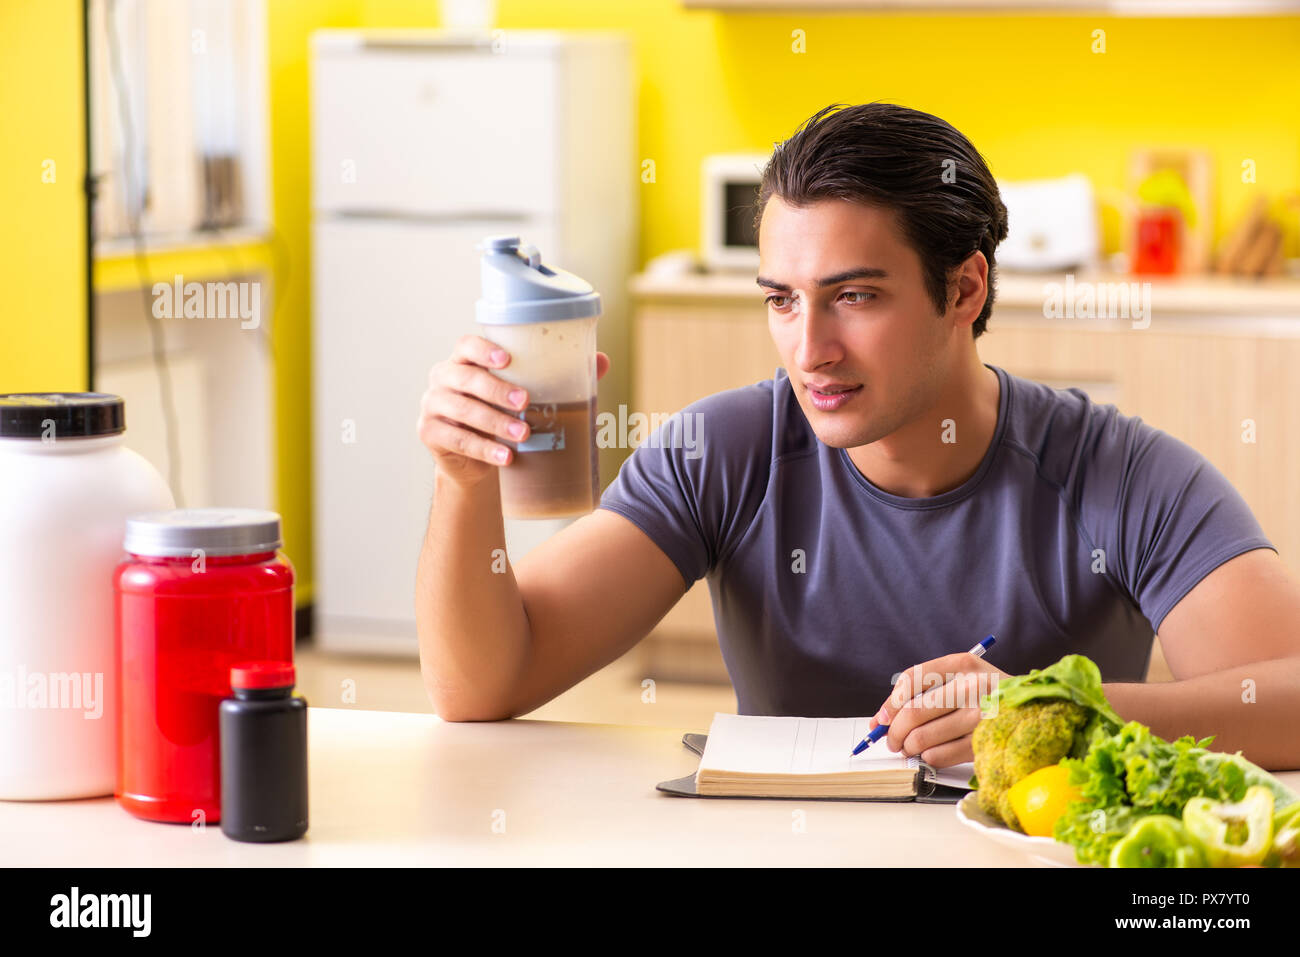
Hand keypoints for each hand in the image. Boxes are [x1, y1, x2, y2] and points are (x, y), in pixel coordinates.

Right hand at [417, 334, 608, 486]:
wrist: (472, 460)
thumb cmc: (501, 415)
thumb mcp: (523, 396)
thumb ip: (558, 377)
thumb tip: (601, 361)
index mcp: (464, 360)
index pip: (466, 345)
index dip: (483, 349)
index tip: (507, 360)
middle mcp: (443, 378)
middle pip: (465, 377)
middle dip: (496, 390)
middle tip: (525, 402)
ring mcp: (432, 406)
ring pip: (462, 410)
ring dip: (494, 422)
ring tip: (523, 434)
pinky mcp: (429, 433)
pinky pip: (457, 441)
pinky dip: (483, 449)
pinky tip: (505, 458)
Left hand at [867, 653, 1011, 767]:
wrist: (1039, 712)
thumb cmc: (990, 696)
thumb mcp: (962, 678)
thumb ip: (923, 691)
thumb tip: (881, 718)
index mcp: (963, 665)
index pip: (912, 678)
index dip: (890, 702)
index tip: (883, 717)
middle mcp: (974, 687)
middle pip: (913, 712)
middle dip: (894, 731)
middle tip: (893, 740)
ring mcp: (982, 717)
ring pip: (922, 737)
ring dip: (909, 747)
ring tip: (910, 748)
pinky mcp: (986, 743)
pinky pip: (940, 756)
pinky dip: (928, 758)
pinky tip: (932, 753)